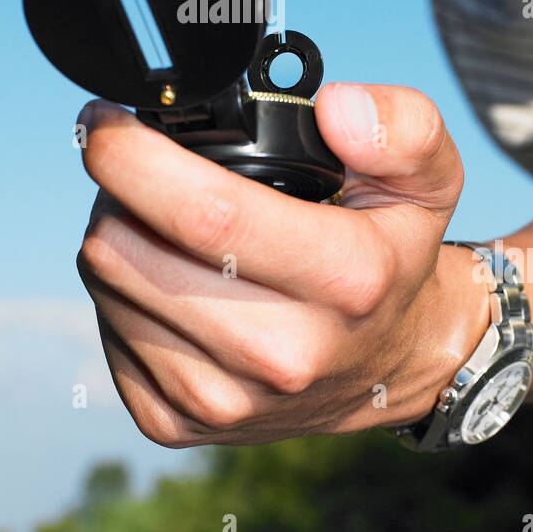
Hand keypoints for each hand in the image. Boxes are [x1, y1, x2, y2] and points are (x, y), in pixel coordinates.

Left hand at [74, 82, 476, 446]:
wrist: (389, 364)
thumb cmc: (392, 252)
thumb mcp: (429, 175)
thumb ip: (400, 125)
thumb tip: (335, 107)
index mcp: (342, 279)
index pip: (203, 213)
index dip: (131, 156)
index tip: (105, 122)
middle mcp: (280, 353)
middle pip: (125, 246)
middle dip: (118, 187)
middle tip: (149, 168)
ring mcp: (222, 399)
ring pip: (104, 281)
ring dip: (118, 234)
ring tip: (165, 223)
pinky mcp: (175, 424)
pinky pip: (104, 329)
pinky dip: (121, 290)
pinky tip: (168, 276)